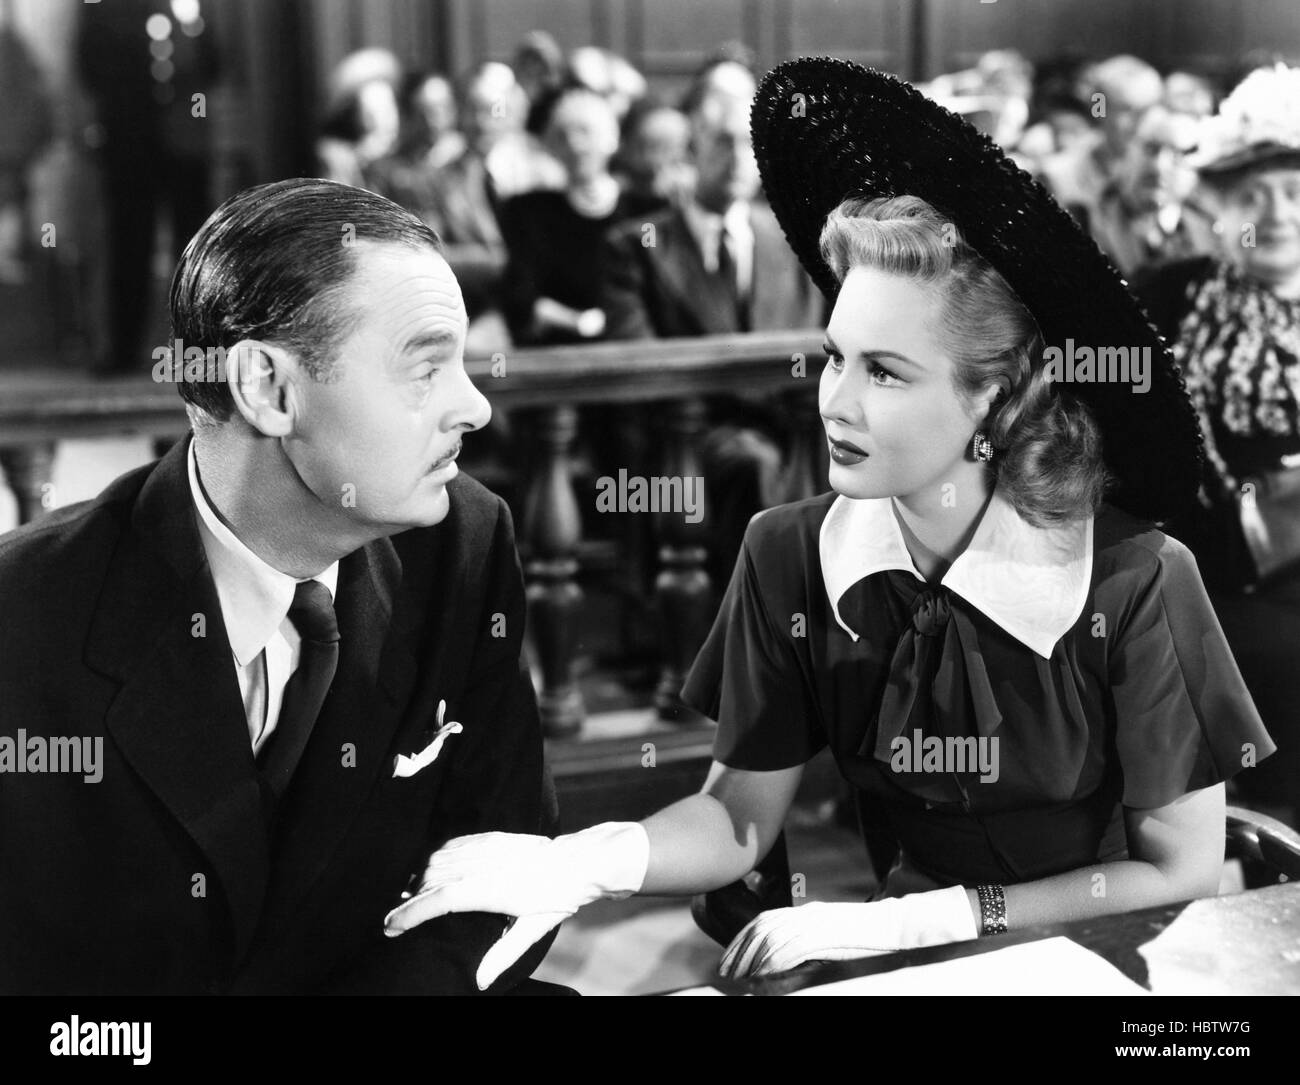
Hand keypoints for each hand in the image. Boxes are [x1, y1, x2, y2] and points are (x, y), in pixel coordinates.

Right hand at [383, 823, 647, 989]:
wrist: (578, 860)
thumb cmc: (557, 896)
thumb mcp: (533, 928)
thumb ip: (503, 954)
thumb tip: (478, 981)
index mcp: (490, 889)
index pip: (438, 901)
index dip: (410, 914)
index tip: (390, 926)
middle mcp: (483, 865)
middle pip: (431, 879)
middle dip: (409, 899)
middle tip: (396, 919)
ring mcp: (486, 846)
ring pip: (438, 859)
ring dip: (419, 878)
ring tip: (410, 898)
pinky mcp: (490, 836)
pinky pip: (453, 844)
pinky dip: (436, 857)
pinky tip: (431, 869)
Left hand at [719, 886, 978, 978]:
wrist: (899, 928)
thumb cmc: (868, 938)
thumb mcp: (831, 936)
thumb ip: (808, 941)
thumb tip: (782, 962)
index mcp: (806, 912)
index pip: (763, 921)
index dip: (742, 941)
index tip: (731, 961)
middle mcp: (806, 913)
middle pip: (760, 928)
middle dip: (740, 952)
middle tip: (728, 973)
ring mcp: (816, 922)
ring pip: (770, 937)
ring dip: (752, 960)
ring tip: (741, 978)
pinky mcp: (827, 935)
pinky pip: (791, 949)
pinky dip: (774, 963)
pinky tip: (765, 976)